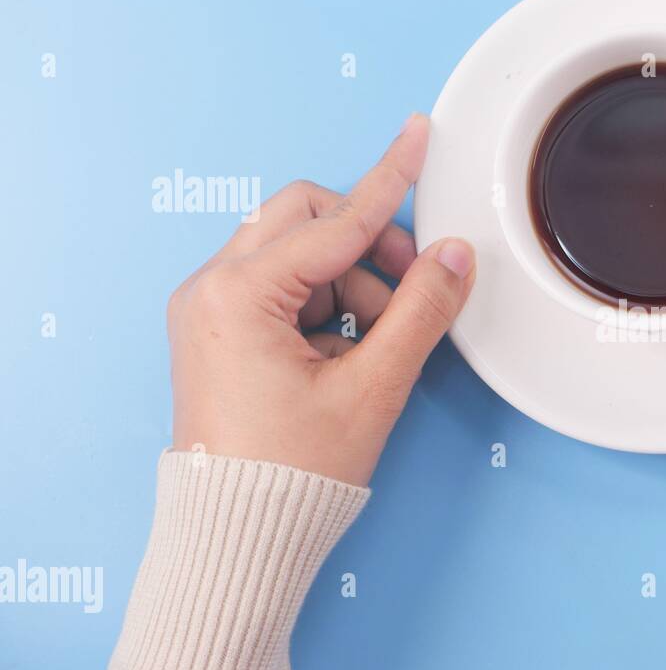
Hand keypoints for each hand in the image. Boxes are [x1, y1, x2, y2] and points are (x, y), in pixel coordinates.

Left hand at [167, 114, 474, 485]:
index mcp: (237, 296)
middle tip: (412, 285)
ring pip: (296, 251)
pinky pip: (281, 286)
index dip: (390, 179)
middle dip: (367, 241)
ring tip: (374, 347)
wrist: (238, 535)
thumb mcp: (373, 389)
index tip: (418, 133)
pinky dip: (323, 304)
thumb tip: (454, 256)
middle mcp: (210, 289)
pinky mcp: (217, 329)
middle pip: (305, 218)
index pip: (336, 222)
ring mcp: (208, 309)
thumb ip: (421, 313)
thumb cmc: (292, 473)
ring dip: (349, 281)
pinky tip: (343, 353)